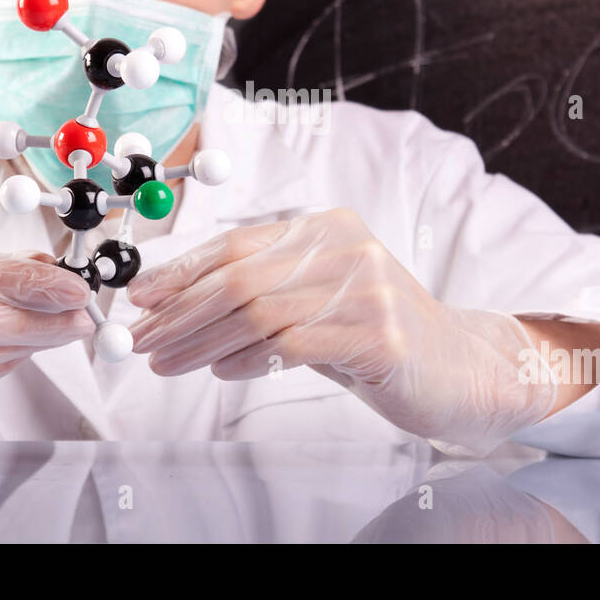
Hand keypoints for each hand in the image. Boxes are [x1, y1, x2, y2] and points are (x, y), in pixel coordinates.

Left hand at [126, 208, 557, 455]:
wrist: (460, 368)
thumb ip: (261, 296)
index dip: (181, 270)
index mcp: (326, 227)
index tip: (139, 298)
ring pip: (258, 311)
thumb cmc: (376, 338)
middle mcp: (346, 246)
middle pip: (240, 276)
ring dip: (202, 342)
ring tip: (167, 363)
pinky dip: (247, 360)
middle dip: (181, 311)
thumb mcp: (316, 303)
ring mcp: (367, 288)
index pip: (237, 243)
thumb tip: (176, 307)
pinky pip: (293, 344)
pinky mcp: (380, 333)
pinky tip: (221, 372)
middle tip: (142, 341)